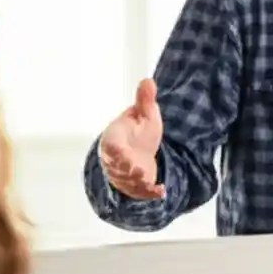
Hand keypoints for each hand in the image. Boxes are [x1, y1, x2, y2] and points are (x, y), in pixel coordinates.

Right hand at [99, 78, 164, 199]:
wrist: (136, 149)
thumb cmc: (136, 131)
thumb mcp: (143, 114)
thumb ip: (145, 101)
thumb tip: (148, 80)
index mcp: (114, 140)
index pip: (111, 146)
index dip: (116, 152)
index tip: (124, 154)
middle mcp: (116, 161)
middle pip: (118, 168)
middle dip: (127, 171)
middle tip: (138, 171)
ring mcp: (125, 175)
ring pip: (129, 183)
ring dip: (138, 184)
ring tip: (149, 182)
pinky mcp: (136, 187)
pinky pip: (141, 192)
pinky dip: (150, 193)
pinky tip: (161, 192)